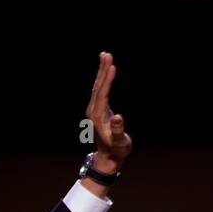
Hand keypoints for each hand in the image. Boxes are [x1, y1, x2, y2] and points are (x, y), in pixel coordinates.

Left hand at [86, 51, 131, 169]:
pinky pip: (100, 90)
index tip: (112, 66)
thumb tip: (117, 117)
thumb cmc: (117, 150)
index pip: (102, 94)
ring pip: (98, 87)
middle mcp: (93, 111)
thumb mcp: (120, 142)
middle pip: (98, 87)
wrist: (108, 157)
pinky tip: (106, 71)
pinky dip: (103, 79)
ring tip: (105, 56)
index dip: (107, 80)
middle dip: (102, 70)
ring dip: (102, 71)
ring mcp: (94, 110)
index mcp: (98, 116)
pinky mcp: (98, 109)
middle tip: (106, 54)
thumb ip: (118, 130)